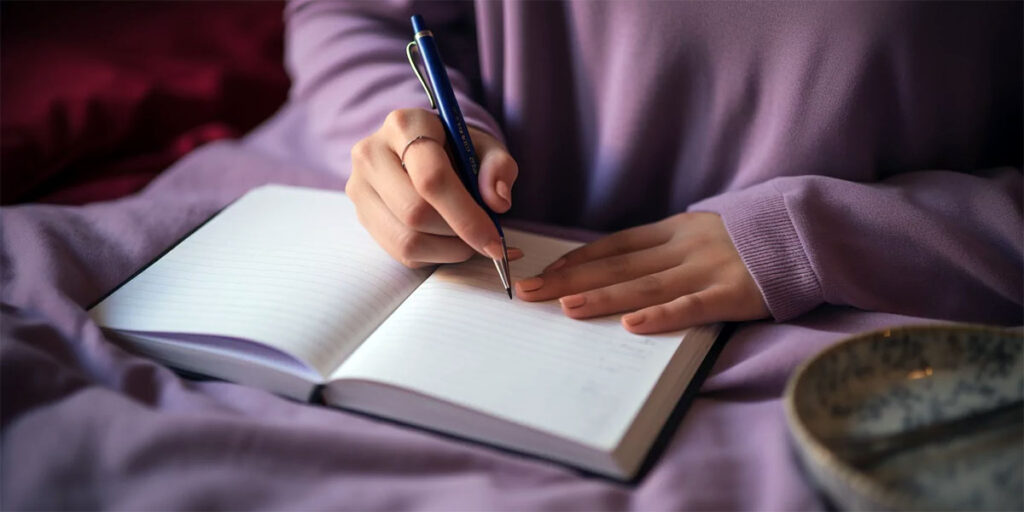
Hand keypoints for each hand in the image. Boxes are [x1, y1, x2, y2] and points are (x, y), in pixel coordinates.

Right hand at [346, 108, 520, 267]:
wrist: (423, 150)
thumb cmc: (458, 149)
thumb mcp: (486, 148)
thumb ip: (499, 168)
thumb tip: (497, 202)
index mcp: (405, 125)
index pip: (432, 178)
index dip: (466, 216)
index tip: (495, 241)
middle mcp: (372, 153)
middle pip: (415, 212)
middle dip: (457, 233)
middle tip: (485, 238)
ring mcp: (360, 186)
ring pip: (406, 239)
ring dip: (447, 249)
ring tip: (467, 238)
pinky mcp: (362, 214)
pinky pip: (399, 252)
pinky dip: (433, 255)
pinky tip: (448, 241)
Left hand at [515, 213, 769, 333]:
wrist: (807, 232)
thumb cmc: (749, 238)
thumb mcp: (701, 231)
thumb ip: (663, 246)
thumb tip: (616, 265)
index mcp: (674, 231)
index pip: (614, 246)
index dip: (577, 259)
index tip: (544, 273)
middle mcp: (683, 247)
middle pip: (617, 265)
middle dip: (570, 279)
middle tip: (530, 292)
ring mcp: (707, 269)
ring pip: (645, 285)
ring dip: (604, 297)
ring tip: (566, 307)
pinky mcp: (733, 293)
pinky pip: (691, 306)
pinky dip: (660, 316)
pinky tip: (632, 325)